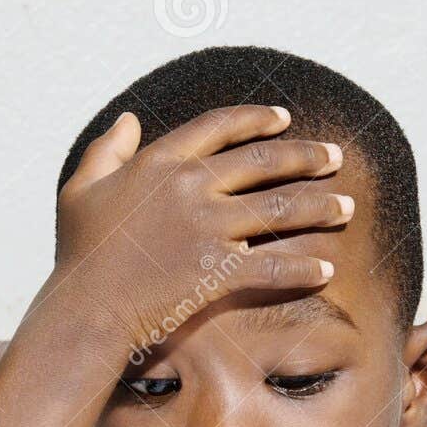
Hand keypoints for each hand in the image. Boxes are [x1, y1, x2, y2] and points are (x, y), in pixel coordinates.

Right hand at [33, 104, 350, 361]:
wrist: (85, 307)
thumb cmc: (81, 253)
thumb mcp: (81, 188)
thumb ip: (107, 149)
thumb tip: (128, 119)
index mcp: (161, 162)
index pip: (219, 127)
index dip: (257, 119)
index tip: (285, 119)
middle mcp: (190, 186)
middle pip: (263, 161)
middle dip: (307, 156)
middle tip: (336, 158)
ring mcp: (207, 228)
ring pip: (279, 208)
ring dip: (319, 207)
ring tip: (346, 208)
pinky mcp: (217, 270)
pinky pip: (273, 266)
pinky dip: (303, 269)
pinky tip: (326, 270)